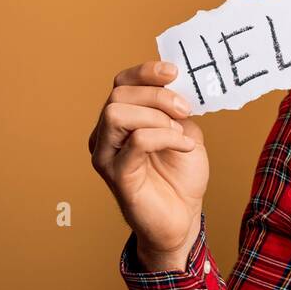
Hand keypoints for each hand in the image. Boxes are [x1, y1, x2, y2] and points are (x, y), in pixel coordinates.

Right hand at [88, 60, 209, 265]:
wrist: (183, 218)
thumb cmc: (180, 177)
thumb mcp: (184, 132)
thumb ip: (177, 109)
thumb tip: (181, 85)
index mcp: (120, 121)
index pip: (121, 84)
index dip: (145, 72)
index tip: (173, 71)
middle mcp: (105, 136)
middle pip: (118, 95)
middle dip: (156, 96)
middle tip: (185, 110)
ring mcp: (107, 156)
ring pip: (117, 113)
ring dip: (156, 116)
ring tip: (180, 133)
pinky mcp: (117, 176)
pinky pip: (136, 142)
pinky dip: (165, 137)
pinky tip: (185, 146)